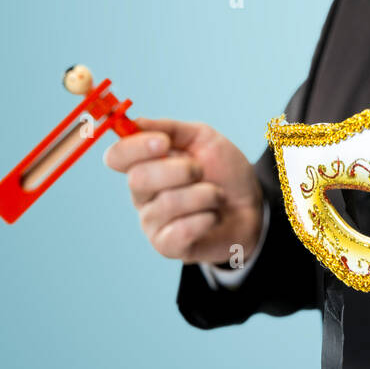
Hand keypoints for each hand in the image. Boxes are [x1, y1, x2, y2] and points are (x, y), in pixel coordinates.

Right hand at [103, 117, 263, 266]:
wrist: (252, 207)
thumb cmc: (224, 173)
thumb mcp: (203, 139)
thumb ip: (170, 129)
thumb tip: (134, 122)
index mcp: (145, 165)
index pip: (117, 156)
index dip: (135, 147)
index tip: (163, 142)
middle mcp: (142, 194)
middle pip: (138, 179)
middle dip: (181, 170)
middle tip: (201, 172)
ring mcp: (152, 222)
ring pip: (168, 203)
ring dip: (206, 194)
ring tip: (216, 196)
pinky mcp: (167, 246)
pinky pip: (181, 230)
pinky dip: (207, 218)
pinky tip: (214, 217)